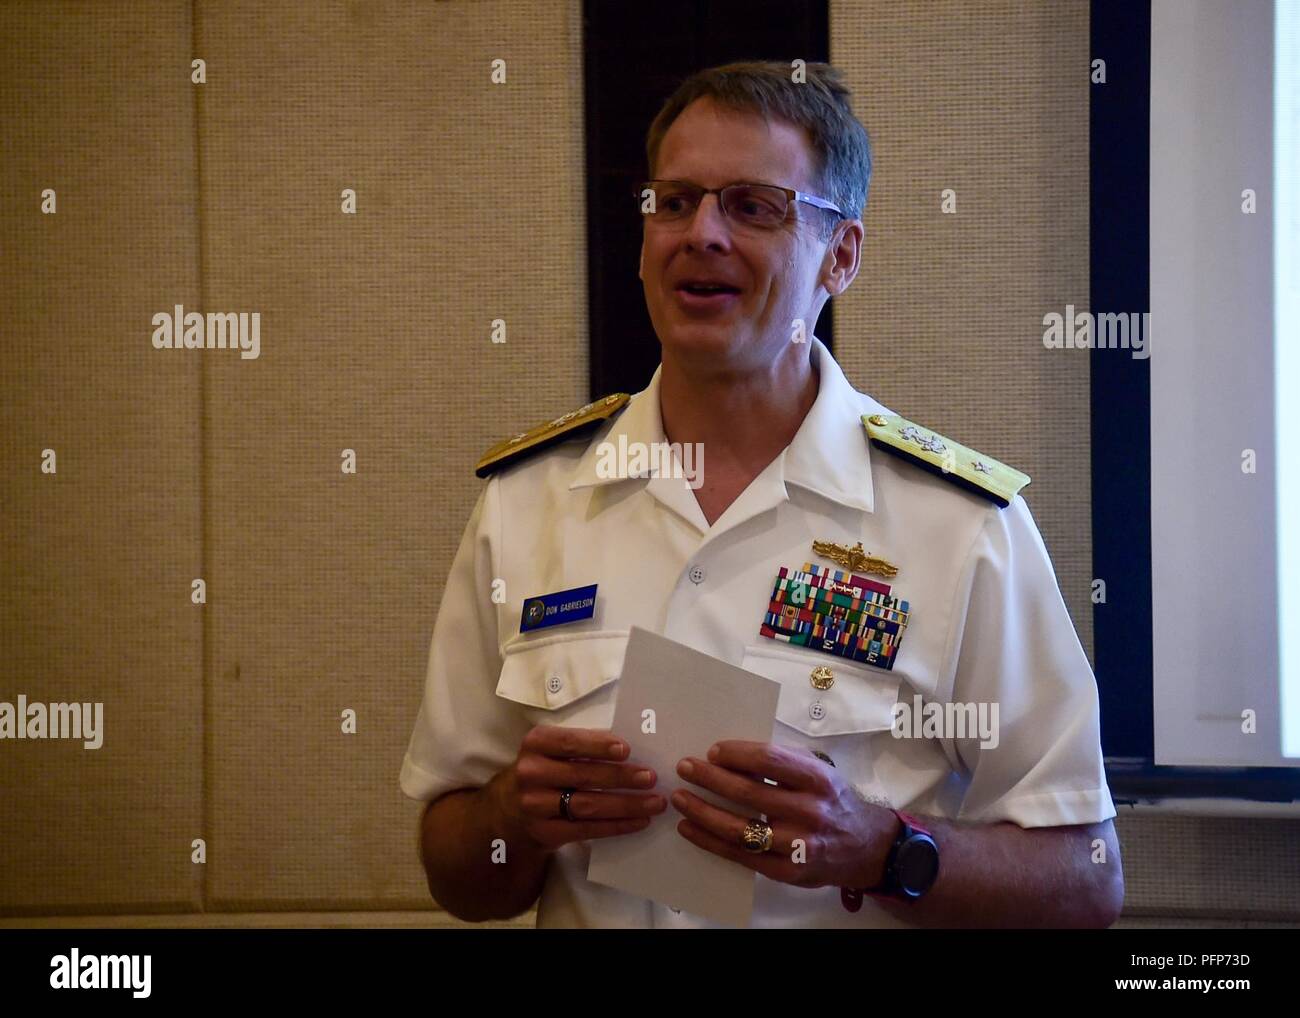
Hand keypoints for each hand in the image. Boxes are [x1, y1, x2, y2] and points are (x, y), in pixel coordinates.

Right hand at [490, 725, 665, 852]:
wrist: (507, 810)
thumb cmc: (543, 771)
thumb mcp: (550, 750)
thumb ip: (580, 746)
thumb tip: (627, 748)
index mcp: (535, 744)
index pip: (569, 743)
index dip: (598, 746)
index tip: (626, 749)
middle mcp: (531, 773)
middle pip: (582, 775)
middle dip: (621, 777)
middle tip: (651, 777)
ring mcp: (535, 805)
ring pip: (587, 805)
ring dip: (626, 804)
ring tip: (654, 802)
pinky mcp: (545, 832)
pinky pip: (587, 830)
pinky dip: (616, 825)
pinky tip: (638, 821)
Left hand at [670, 741, 898, 888]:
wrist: (864, 846)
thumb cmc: (832, 801)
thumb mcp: (819, 772)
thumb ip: (783, 763)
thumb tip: (731, 754)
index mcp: (817, 779)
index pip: (770, 760)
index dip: (736, 754)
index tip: (711, 750)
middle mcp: (810, 811)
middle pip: (748, 792)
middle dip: (709, 778)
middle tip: (684, 767)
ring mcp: (797, 845)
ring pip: (738, 828)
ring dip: (702, 811)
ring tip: (679, 798)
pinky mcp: (786, 871)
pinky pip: (739, 855)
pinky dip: (709, 841)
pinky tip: (689, 828)